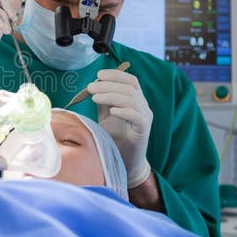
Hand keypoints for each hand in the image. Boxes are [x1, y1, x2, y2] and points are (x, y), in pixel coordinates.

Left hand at [88, 68, 152, 187]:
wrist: (124, 161)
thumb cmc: (115, 138)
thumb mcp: (106, 116)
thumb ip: (103, 101)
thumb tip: (94, 84)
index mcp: (136, 100)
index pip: (130, 81)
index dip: (116, 74)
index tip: (99, 74)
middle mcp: (143, 106)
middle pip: (129, 88)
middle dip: (108, 85)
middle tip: (90, 87)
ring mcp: (145, 117)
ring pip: (132, 100)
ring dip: (111, 96)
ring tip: (95, 97)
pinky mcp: (144, 130)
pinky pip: (137, 116)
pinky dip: (124, 111)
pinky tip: (112, 111)